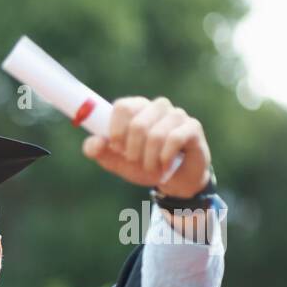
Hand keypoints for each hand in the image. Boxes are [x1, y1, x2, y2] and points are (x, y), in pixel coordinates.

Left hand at [82, 96, 210, 197]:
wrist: (174, 179)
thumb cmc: (143, 165)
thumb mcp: (116, 161)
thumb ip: (98, 151)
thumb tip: (94, 142)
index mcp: (136, 108)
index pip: (122, 106)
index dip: (116, 131)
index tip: (116, 148)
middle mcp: (157, 107)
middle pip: (138, 124)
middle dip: (132, 151)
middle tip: (135, 160)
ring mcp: (176, 115)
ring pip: (156, 135)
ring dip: (149, 159)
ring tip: (150, 166)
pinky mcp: (192, 127)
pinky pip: (174, 139)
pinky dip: (165, 158)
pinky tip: (165, 164)